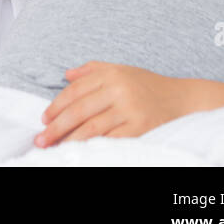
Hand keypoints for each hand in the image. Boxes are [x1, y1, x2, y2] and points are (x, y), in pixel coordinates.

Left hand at [35, 61, 189, 146]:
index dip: (57, 106)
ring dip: (70, 140)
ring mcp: (129, 110)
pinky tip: (81, 152)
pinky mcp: (140, 129)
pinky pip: (110, 140)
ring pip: (92, 128)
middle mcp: (119, 89)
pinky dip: (93, 147)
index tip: (43, 119)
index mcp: (111, 74)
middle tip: (40, 140)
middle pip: (80, 110)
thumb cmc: (147, 86)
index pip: (75, 91)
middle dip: (57, 126)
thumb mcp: (121, 70)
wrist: (182, 101)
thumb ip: (92, 70)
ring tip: (54, 149)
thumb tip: (66, 75)